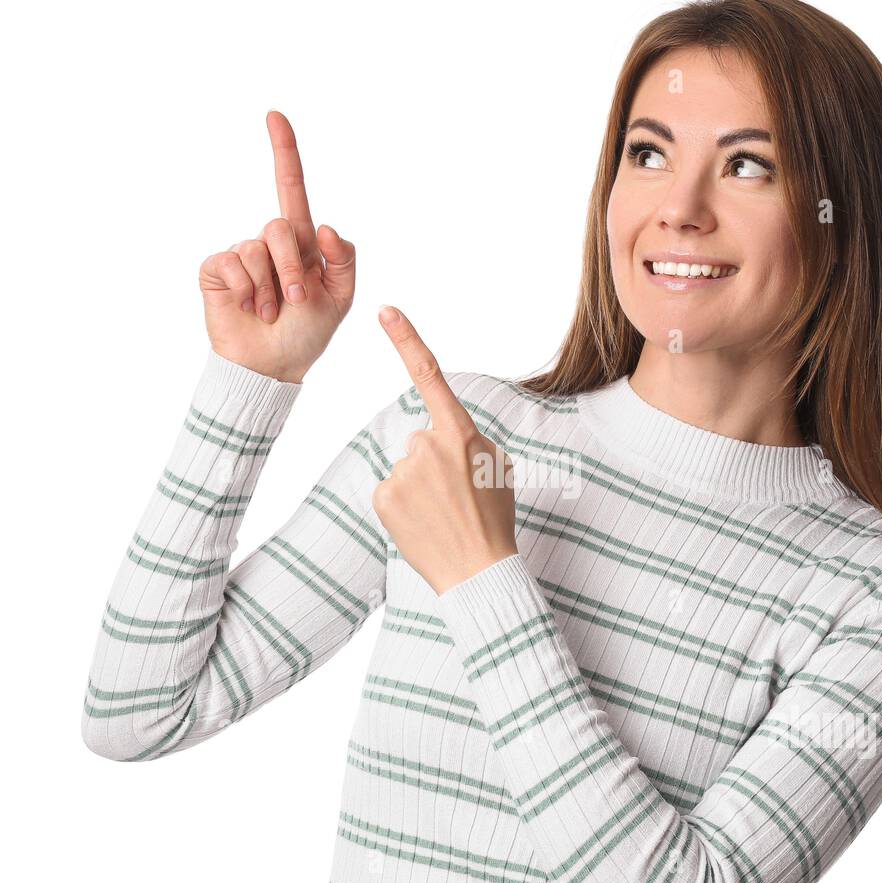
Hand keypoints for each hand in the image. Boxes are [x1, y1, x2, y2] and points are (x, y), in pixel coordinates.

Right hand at [197, 110, 355, 383]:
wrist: (273, 366)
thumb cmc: (307, 332)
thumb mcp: (340, 297)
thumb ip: (344, 260)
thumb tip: (325, 226)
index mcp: (302, 243)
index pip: (292, 188)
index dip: (285, 151)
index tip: (275, 116)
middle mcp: (269, 242)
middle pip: (281, 226)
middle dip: (292, 268)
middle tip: (296, 302)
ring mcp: (242, 254)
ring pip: (257, 247)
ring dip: (271, 288)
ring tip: (272, 312)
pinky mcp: (218, 269)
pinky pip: (232, 262)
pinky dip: (248, 290)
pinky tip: (250, 308)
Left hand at [372, 306, 518, 594]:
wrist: (479, 571)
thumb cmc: (494, 519)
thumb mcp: (497, 467)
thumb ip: (466, 440)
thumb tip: (438, 437)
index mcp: (461, 433)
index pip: (429, 376)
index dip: (406, 341)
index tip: (385, 311)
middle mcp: (428, 445)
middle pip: (421, 440)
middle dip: (434, 463)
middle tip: (456, 498)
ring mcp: (404, 471)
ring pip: (406, 468)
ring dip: (420, 487)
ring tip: (442, 515)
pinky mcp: (384, 496)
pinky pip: (390, 490)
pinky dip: (403, 506)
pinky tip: (422, 524)